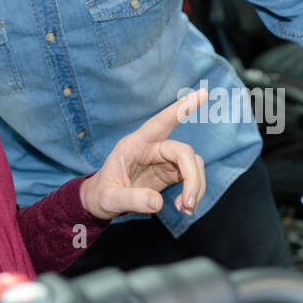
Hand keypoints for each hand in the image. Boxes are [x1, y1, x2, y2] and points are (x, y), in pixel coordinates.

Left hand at [79, 89, 207, 220]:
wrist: (100, 202)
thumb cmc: (101, 195)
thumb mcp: (109, 199)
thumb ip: (132, 200)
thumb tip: (158, 203)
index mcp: (135, 144)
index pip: (160, 122)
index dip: (181, 108)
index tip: (202, 93)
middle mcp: (152, 148)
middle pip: (184, 152)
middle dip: (192, 177)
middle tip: (188, 204)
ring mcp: (163, 160)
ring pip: (193, 164)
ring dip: (196, 186)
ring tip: (186, 209)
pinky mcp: (170, 172)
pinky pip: (192, 177)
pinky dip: (193, 192)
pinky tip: (184, 206)